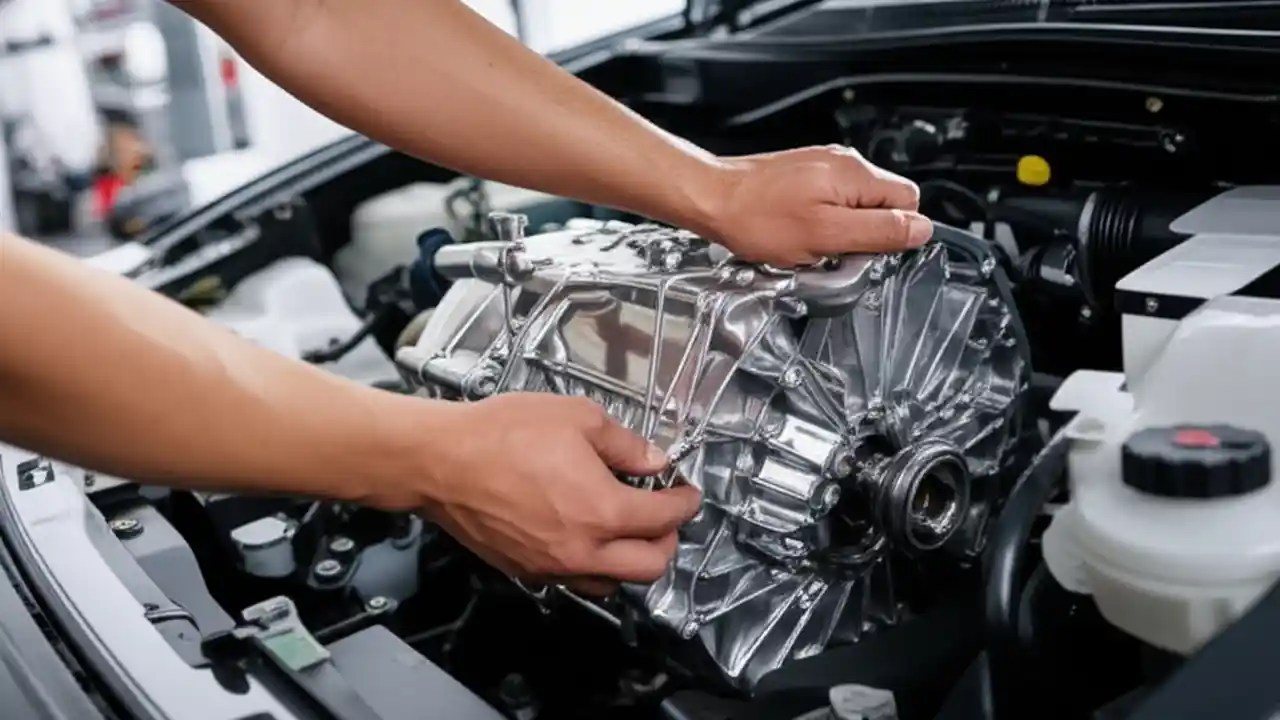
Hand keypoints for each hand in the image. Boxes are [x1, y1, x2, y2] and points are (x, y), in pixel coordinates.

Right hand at [418, 394, 700, 595]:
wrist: (440, 461)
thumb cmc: (503, 434)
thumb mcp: (578, 418)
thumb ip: (625, 444)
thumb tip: (653, 461)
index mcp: (603, 512)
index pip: (664, 519)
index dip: (684, 503)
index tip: (687, 493)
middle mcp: (582, 551)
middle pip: (649, 568)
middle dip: (666, 542)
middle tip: (663, 516)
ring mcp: (551, 567)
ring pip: (612, 584)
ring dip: (629, 561)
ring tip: (625, 530)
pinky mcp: (525, 571)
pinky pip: (573, 581)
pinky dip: (591, 565)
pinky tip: (583, 535)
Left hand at [695, 145, 932, 265]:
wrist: (712, 198)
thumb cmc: (758, 218)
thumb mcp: (826, 235)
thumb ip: (879, 232)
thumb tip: (921, 230)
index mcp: (856, 175)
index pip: (909, 202)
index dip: (893, 233)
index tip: (865, 250)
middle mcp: (844, 163)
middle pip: (884, 204)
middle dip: (866, 233)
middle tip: (834, 249)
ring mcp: (823, 167)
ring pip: (856, 205)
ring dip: (841, 229)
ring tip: (811, 241)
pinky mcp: (805, 175)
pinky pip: (831, 202)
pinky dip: (821, 221)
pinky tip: (798, 231)